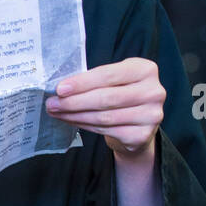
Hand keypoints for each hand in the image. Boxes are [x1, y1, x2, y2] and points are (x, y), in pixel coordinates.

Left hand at [45, 58, 164, 158]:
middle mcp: (154, 92)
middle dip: (74, 101)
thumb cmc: (121, 94)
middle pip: (105, 98)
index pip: (108, 75)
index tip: (59, 89)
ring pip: (104, 116)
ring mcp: (151, 115)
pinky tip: (71, 121)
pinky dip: (85, 126)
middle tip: (51, 104)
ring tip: (56, 113)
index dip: (82, 82)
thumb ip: (96, 80)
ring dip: (75, 116)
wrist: (138, 124)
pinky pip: (107, 131)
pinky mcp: (142, 135)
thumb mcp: (116, 79)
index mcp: (146, 70)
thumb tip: (62, 88)